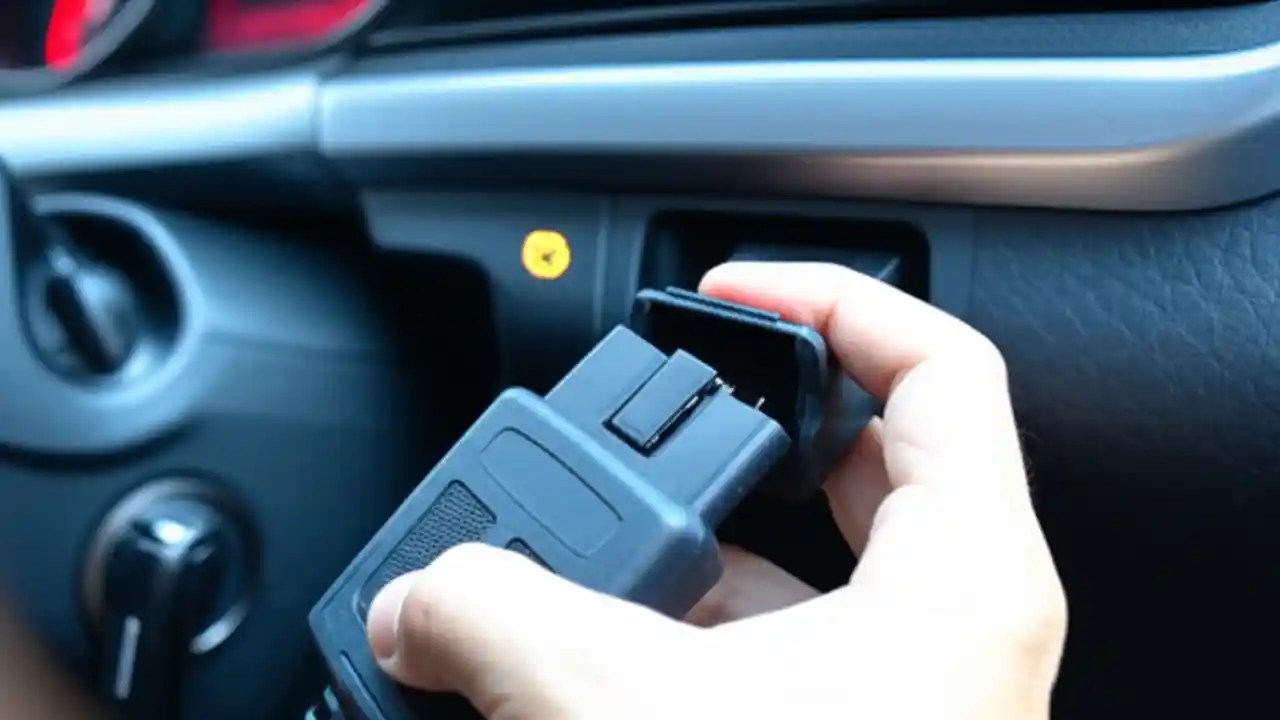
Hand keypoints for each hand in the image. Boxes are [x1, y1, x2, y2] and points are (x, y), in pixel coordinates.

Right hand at [366, 262, 1066, 719]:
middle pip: (848, 466)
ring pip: (794, 578)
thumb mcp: (611, 702)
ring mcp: (903, 700)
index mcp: (962, 581)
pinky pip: (767, 663)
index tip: (729, 295)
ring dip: (682, 564)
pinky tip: (589, 666)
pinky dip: (680, 648)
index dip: (828, 301)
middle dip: (725, 444)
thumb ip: (489, 614)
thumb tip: (416, 600)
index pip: (934, 367)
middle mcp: (952, 635)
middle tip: (641, 429)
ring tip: (581, 561)